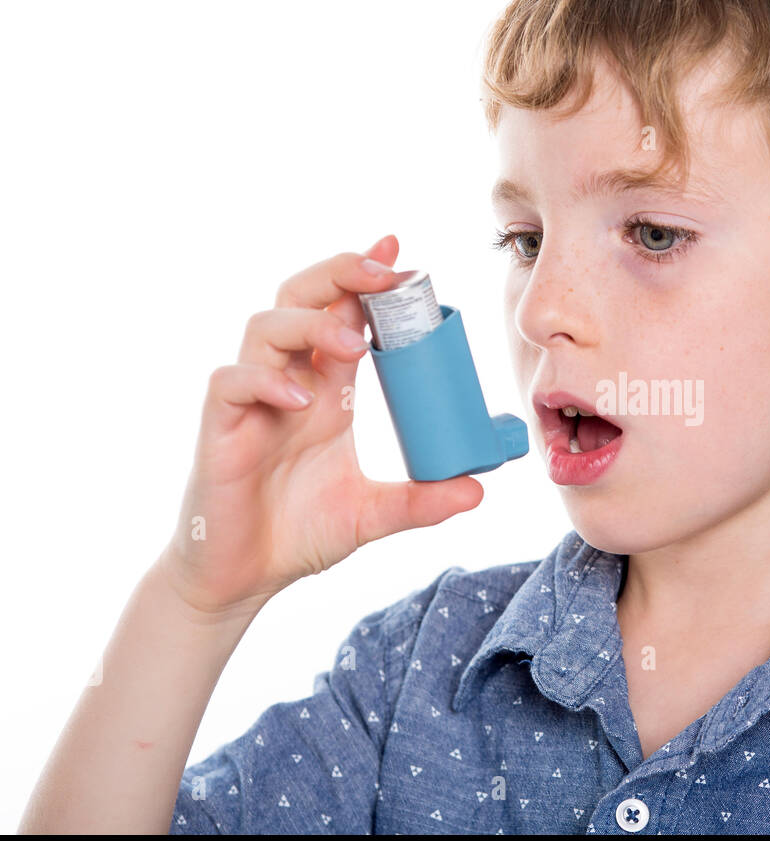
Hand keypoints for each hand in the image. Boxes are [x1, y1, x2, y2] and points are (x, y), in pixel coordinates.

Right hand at [156, 235, 483, 616]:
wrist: (242, 580)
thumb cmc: (297, 534)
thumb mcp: (372, 515)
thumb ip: (421, 501)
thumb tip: (478, 489)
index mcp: (327, 389)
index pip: (344, 314)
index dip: (366, 282)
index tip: (403, 260)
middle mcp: (288, 382)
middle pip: (301, 298)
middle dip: (340, 274)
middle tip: (383, 272)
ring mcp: (251, 401)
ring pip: (264, 328)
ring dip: (310, 324)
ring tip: (352, 344)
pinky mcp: (219, 429)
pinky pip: (231, 383)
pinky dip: (263, 380)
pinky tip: (299, 399)